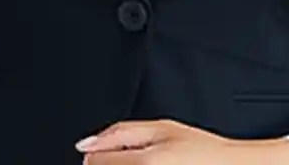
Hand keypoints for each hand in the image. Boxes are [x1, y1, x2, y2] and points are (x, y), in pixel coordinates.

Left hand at [75, 119, 288, 163]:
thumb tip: (85, 146)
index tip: (114, 154)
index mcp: (146, 161)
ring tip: (151, 163)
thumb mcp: (162, 128)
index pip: (94, 162)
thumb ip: (120, 133)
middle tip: (140, 159)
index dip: (101, 154)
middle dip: (112, 164)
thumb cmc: (203, 150)